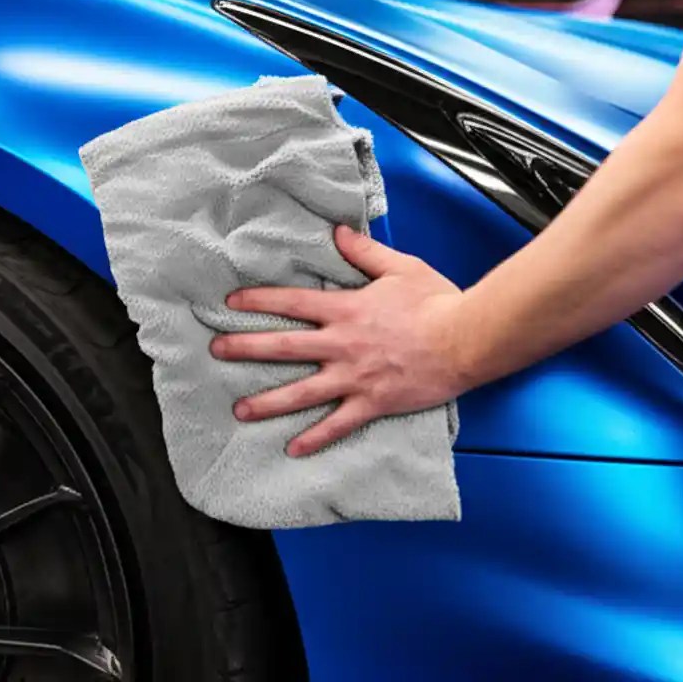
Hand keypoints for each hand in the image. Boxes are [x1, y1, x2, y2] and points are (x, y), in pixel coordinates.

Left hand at [210, 226, 470, 456]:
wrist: (466, 339)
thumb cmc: (438, 301)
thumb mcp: (400, 267)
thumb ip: (364, 252)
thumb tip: (337, 232)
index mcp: (346, 309)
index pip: (291, 303)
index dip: (258, 301)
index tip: (230, 304)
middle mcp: (342, 344)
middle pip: (283, 347)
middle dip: (245, 349)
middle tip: (216, 352)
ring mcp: (355, 377)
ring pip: (301, 392)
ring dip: (268, 401)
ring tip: (240, 410)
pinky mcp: (372, 402)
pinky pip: (337, 425)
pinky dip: (315, 438)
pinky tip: (293, 448)